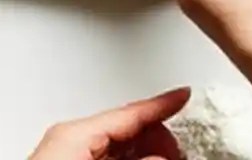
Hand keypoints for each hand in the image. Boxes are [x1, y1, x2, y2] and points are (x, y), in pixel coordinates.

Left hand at [28, 88, 188, 159]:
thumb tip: (161, 157)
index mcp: (75, 134)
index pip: (129, 112)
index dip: (161, 105)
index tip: (183, 97)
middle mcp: (70, 141)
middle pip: (126, 129)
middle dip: (156, 141)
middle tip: (178, 156)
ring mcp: (67, 158)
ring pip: (118, 149)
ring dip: (144, 156)